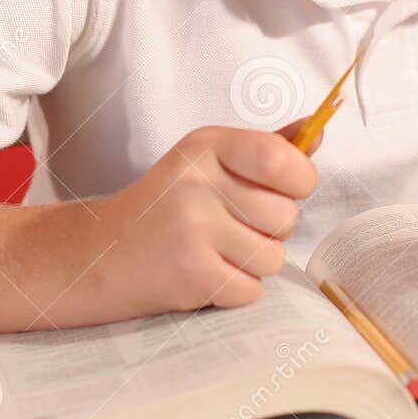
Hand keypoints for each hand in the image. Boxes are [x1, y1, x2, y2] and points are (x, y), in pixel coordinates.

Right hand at [88, 119, 320, 315]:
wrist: (99, 254)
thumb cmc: (168, 204)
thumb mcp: (208, 161)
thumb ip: (265, 147)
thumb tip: (318, 129)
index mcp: (207, 146)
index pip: (283, 160)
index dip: (300, 180)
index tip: (286, 188)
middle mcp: (197, 184)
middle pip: (286, 216)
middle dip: (270, 228)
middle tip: (232, 225)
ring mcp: (192, 231)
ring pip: (273, 257)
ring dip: (254, 261)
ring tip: (217, 249)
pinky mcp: (191, 275)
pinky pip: (252, 290)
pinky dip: (235, 289)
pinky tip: (204, 271)